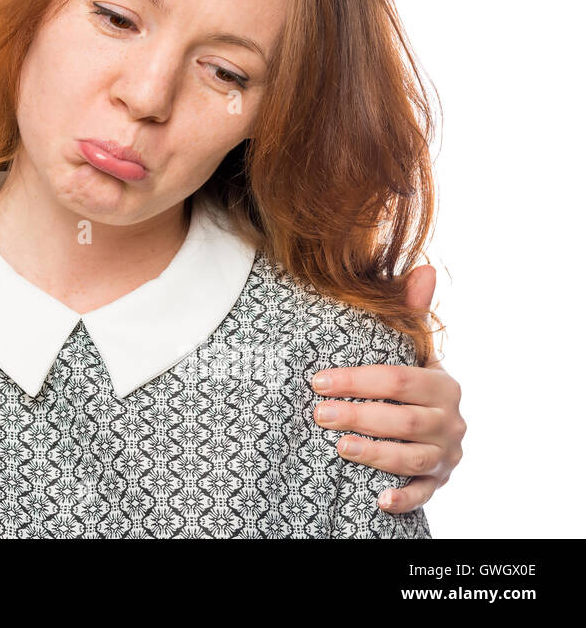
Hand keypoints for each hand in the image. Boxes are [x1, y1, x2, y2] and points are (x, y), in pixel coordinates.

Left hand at [311, 263, 464, 513]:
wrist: (425, 425)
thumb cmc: (407, 380)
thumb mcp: (410, 347)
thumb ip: (412, 312)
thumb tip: (426, 269)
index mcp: (443, 385)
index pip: (399, 380)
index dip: (357, 380)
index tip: (318, 381)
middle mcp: (451, 421)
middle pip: (404, 420)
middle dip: (358, 416)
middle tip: (317, 414)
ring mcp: (445, 455)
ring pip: (411, 457)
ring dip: (375, 453)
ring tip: (338, 447)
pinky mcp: (437, 483)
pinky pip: (423, 495)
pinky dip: (403, 498)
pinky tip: (378, 499)